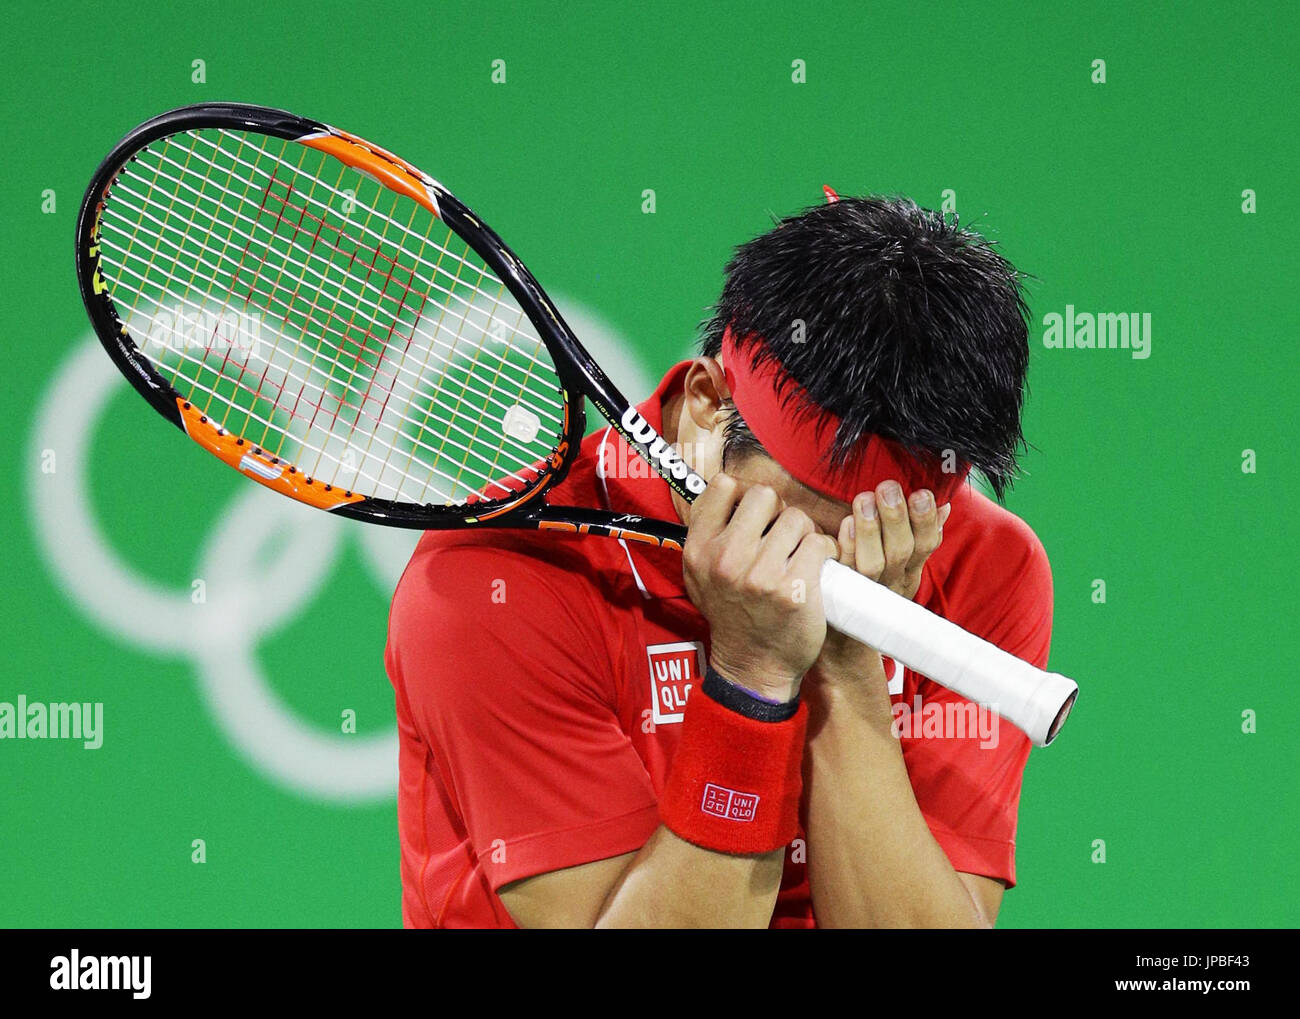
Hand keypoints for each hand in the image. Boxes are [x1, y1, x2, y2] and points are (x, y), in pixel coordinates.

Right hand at [683, 473, 839, 701]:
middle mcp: (726, 559)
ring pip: (797, 519)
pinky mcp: (795, 590)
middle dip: (778, 513)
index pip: (724, 486)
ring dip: (804, 535)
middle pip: (765, 496)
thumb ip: (708, 532)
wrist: (753, 667)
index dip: (745, 496)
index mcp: (699, 550)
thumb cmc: (732, 615)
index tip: (756, 517)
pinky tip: (817, 569)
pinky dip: (825, 553)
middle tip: (782, 538)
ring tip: (799, 557)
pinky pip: (820, 544)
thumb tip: (730, 488)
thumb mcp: (700, 575)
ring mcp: (761, 575)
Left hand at [811, 480, 951, 690]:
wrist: (842, 639)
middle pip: (901, 551)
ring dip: (871, 530)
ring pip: (873, 563)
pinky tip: (845, 523)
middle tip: (888, 488)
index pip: (926, 545)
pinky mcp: (839, 595)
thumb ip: (922, 533)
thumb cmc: (872, 588)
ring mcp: (865, 591)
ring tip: (865, 498)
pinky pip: (844, 572)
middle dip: (896, 518)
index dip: (926, 521)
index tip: (923, 493)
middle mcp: (891, 583)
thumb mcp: (903, 563)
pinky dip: (846, 547)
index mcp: (910, 571)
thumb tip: (945, 504)